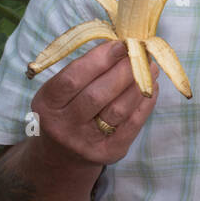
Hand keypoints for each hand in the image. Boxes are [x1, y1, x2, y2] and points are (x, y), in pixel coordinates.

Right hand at [30, 39, 159, 166]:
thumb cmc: (65, 110)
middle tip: (141, 53)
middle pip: (97, 95)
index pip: (73, 79)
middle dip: (124, 70)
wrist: (62, 156)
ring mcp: (86, 142)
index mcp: (48, 104)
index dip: (99, 60)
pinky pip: (133, 125)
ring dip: (139, 84)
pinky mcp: (109, 152)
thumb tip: (122, 45)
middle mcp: (63, 126)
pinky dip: (146, 102)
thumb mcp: (60, 91)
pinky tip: (151, 86)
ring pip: (118, 109)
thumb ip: (85, 70)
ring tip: (150, 67)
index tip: (121, 44)